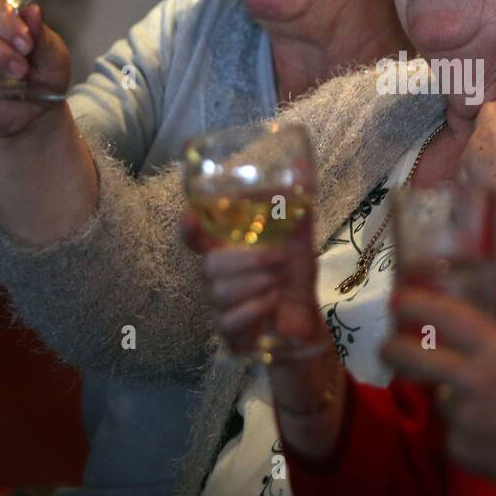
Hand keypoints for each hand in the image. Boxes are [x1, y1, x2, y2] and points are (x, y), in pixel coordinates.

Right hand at [182, 214, 324, 356]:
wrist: (306, 314)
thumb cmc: (293, 271)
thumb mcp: (299, 237)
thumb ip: (298, 204)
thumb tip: (302, 165)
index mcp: (225, 248)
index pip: (195, 237)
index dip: (188, 229)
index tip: (190, 217)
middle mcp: (215, 275)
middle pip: (210, 265)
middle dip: (248, 260)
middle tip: (280, 257)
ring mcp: (218, 303)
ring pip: (220, 292)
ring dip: (255, 283)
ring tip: (279, 281)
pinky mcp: (227, 329)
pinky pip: (229, 319)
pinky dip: (255, 308)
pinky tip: (273, 301)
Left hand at [382, 288, 495, 495]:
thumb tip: (481, 350)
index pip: (445, 316)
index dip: (414, 304)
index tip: (397, 300)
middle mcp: (472, 380)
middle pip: (410, 356)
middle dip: (392, 348)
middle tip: (391, 347)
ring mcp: (461, 418)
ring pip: (439, 399)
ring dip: (452, 400)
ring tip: (491, 413)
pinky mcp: (459, 451)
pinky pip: (453, 433)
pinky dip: (467, 433)